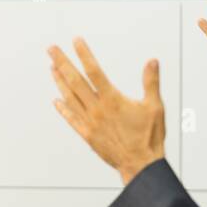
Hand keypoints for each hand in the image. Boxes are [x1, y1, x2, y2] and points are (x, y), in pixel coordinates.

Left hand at [49, 37, 164, 185]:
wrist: (140, 165)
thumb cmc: (149, 137)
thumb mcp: (154, 106)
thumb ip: (151, 82)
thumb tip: (152, 61)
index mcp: (113, 100)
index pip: (94, 71)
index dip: (84, 55)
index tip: (76, 41)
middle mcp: (97, 110)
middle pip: (75, 81)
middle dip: (62, 62)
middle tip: (51, 49)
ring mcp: (90, 123)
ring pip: (70, 98)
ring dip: (60, 82)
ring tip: (51, 68)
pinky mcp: (88, 135)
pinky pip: (72, 119)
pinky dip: (63, 109)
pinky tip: (56, 101)